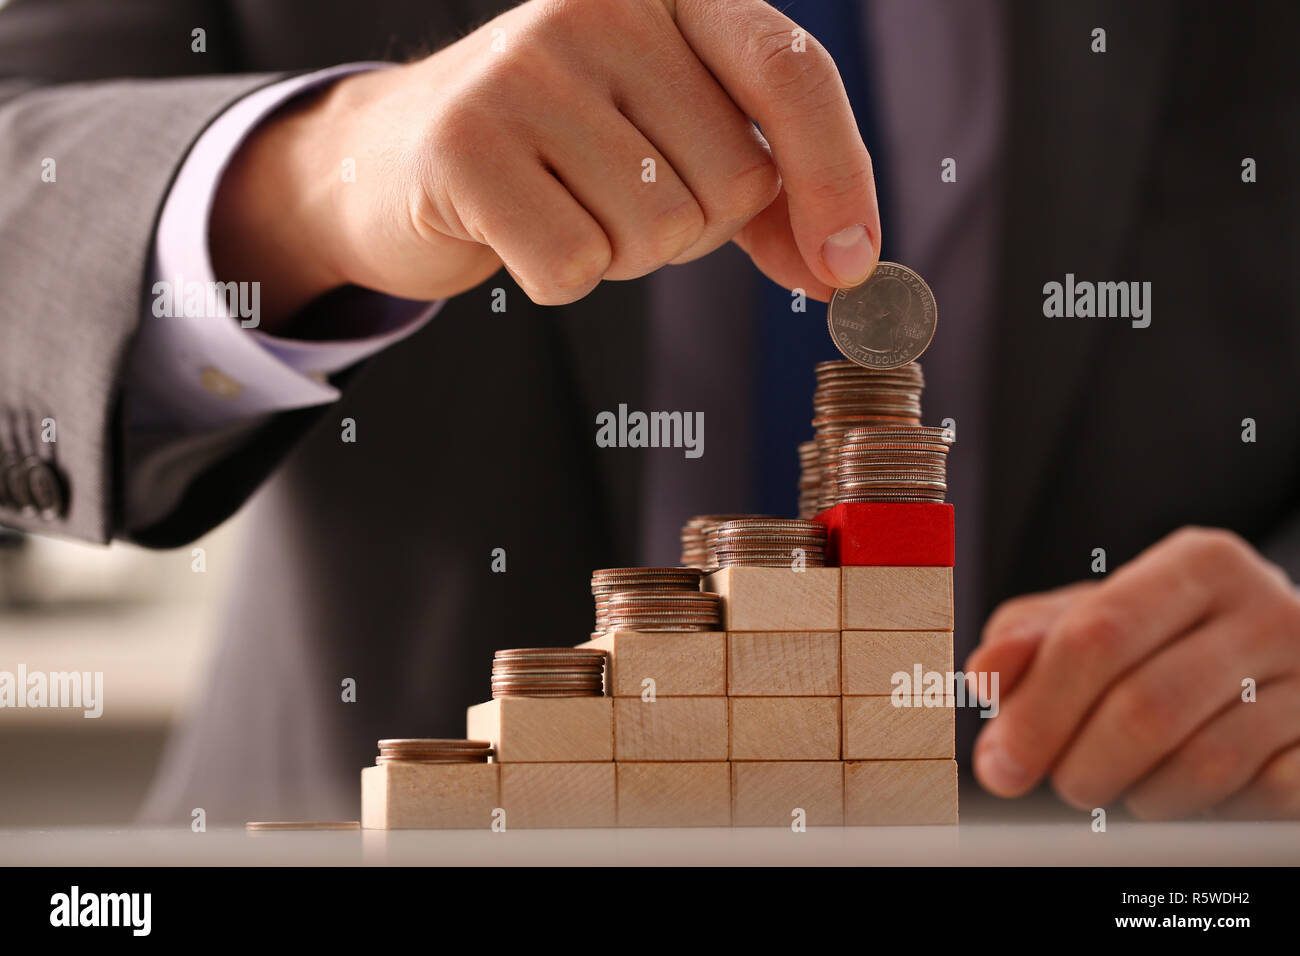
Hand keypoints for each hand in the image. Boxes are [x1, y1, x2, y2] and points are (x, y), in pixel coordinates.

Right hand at [211, 0, 880, 329]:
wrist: (402, 155)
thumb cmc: (558, 152)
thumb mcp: (672, 144)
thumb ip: (764, 193)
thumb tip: (842, 271)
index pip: (790, 74)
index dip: (835, 177)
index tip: (849, 268)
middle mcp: (599, 4)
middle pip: (730, 179)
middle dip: (689, 228)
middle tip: (616, 198)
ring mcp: (525, 66)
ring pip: (657, 230)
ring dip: (622, 255)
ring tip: (562, 204)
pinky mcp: (464, 143)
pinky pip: (575, 265)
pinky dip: (557, 278)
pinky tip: (516, 230)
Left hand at [966, 527, 1299, 819]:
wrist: (1279, 666)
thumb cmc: (1162, 643)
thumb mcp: (1087, 621)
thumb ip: (1025, 642)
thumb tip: (981, 676)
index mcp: (1197, 564)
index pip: (1098, 636)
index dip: (1038, 709)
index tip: (999, 766)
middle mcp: (1267, 608)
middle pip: (1145, 707)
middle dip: (1082, 764)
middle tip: (1064, 784)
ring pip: (1203, 764)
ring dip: (1141, 794)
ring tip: (1127, 782)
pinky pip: (1261, 796)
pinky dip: (1210, 810)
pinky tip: (1195, 790)